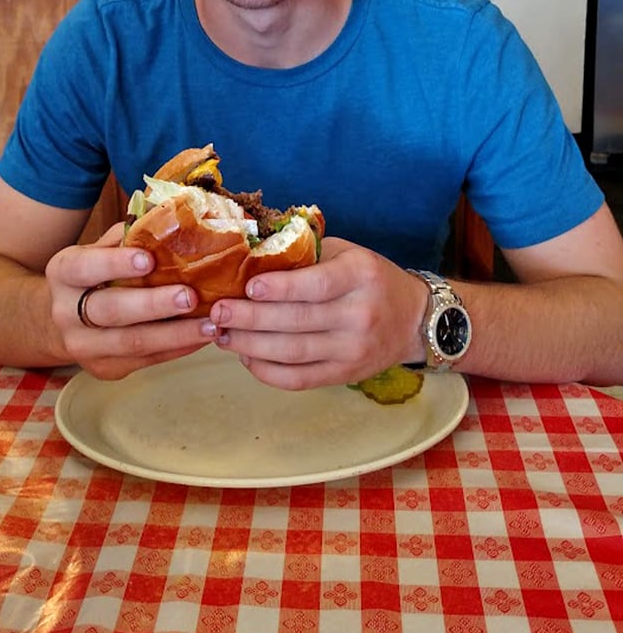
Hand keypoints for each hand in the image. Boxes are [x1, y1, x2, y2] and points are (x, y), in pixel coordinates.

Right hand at [46, 223, 208, 379]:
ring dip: (175, 334)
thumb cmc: (95, 274)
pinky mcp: (105, 368)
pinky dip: (178, 348)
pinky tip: (202, 336)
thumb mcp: (99, 249)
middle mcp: (65, 312)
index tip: (148, 259)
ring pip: (132, 342)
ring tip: (210, 324)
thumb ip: (128, 236)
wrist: (64, 320)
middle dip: (153, 305)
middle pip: (110, 310)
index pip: (86, 267)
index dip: (115, 264)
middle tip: (190, 296)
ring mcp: (84, 346)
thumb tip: (173, 218)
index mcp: (64, 272)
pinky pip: (146, 359)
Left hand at [200, 237, 427, 389]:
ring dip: (251, 346)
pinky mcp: (345, 375)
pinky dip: (268, 372)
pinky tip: (247, 356)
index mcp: (360, 276)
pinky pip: (300, 379)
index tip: (248, 287)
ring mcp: (353, 350)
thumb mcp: (348, 253)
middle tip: (218, 313)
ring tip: (223, 335)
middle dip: (250, 319)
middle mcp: (360, 314)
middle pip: (297, 322)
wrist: (414, 319)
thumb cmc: (371, 278)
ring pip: (293, 353)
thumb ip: (308, 255)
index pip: (316, 285)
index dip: (280, 288)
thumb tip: (254, 255)